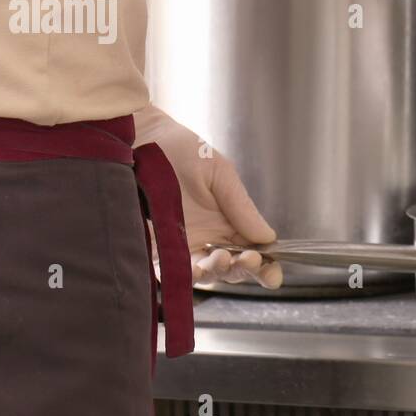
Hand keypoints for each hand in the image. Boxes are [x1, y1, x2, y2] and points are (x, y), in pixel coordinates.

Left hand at [133, 105, 282, 288]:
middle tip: (249, 259)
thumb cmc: (183, 150)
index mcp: (230, 224)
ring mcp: (182, 247)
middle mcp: (208, 239)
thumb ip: (242, 206)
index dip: (264, 268)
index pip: (253, 253)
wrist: (143, 139)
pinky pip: (170, 271)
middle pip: (232, 269)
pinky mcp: (155, 249)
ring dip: (217, 272)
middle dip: (244, 270)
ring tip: (222, 258)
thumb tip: (268, 238)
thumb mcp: (220, 173)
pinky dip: (183, 276)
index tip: (272, 274)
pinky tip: (193, 269)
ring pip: (205, 274)